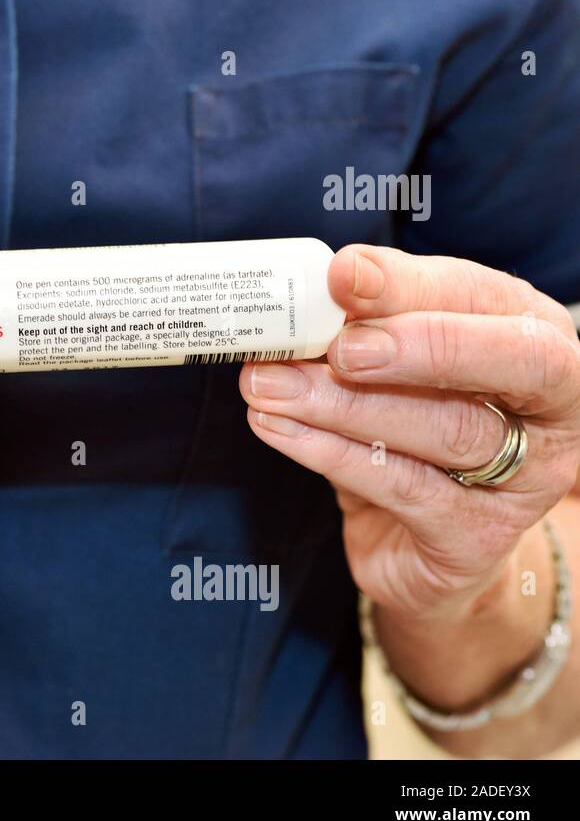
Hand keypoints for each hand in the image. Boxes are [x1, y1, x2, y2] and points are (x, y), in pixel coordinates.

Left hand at [239, 244, 579, 619]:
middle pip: (510, 362)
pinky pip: (404, 488)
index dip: (412, 284)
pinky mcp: (476, 538)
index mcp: (534, 339)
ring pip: (448, 429)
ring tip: (269, 386)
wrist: (421, 546)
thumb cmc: (410, 436)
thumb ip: (369, 324)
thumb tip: (321, 286)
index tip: (342, 275)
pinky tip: (279, 428)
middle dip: (417, 345)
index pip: (484, 297)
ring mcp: (526, 479)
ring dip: (345, 404)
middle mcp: (550, 408)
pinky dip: (331, 453)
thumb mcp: (393, 369)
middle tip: (337, 345)